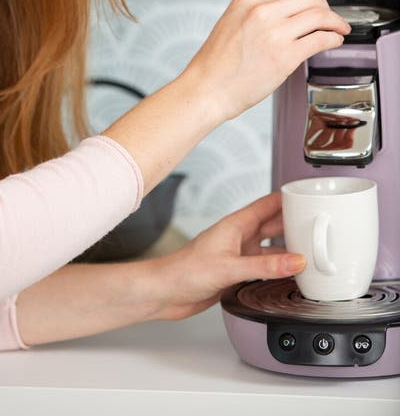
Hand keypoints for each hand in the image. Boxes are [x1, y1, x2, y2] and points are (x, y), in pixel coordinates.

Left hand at [146, 191, 304, 321]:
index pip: (269, 203)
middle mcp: (240, 236)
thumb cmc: (185, 271)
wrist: (166, 292)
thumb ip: (264, 266)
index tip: (310, 195)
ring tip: (313, 250)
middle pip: (274, 224)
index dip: (289, 197)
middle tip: (321, 224)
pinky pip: (266, 267)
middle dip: (296, 222)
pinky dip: (280, 269)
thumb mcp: (229, 267)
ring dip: (290, 248)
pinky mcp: (238, 272)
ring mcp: (239, 254)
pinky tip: (292, 273)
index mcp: (236, 225)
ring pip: (272, 247)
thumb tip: (296, 260)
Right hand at [181, 0, 350, 121]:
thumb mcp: (232, 22)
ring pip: (320, 15)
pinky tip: (333, 42)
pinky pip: (320, 39)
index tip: (315, 7)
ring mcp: (275, 32)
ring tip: (339, 29)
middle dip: (326, 7)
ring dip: (335, 22)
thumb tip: (286, 14)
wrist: (207, 88)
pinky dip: (333, 38)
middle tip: (331, 17)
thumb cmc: (216, 64)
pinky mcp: (286, 55)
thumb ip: (257, 13)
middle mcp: (262, 11)